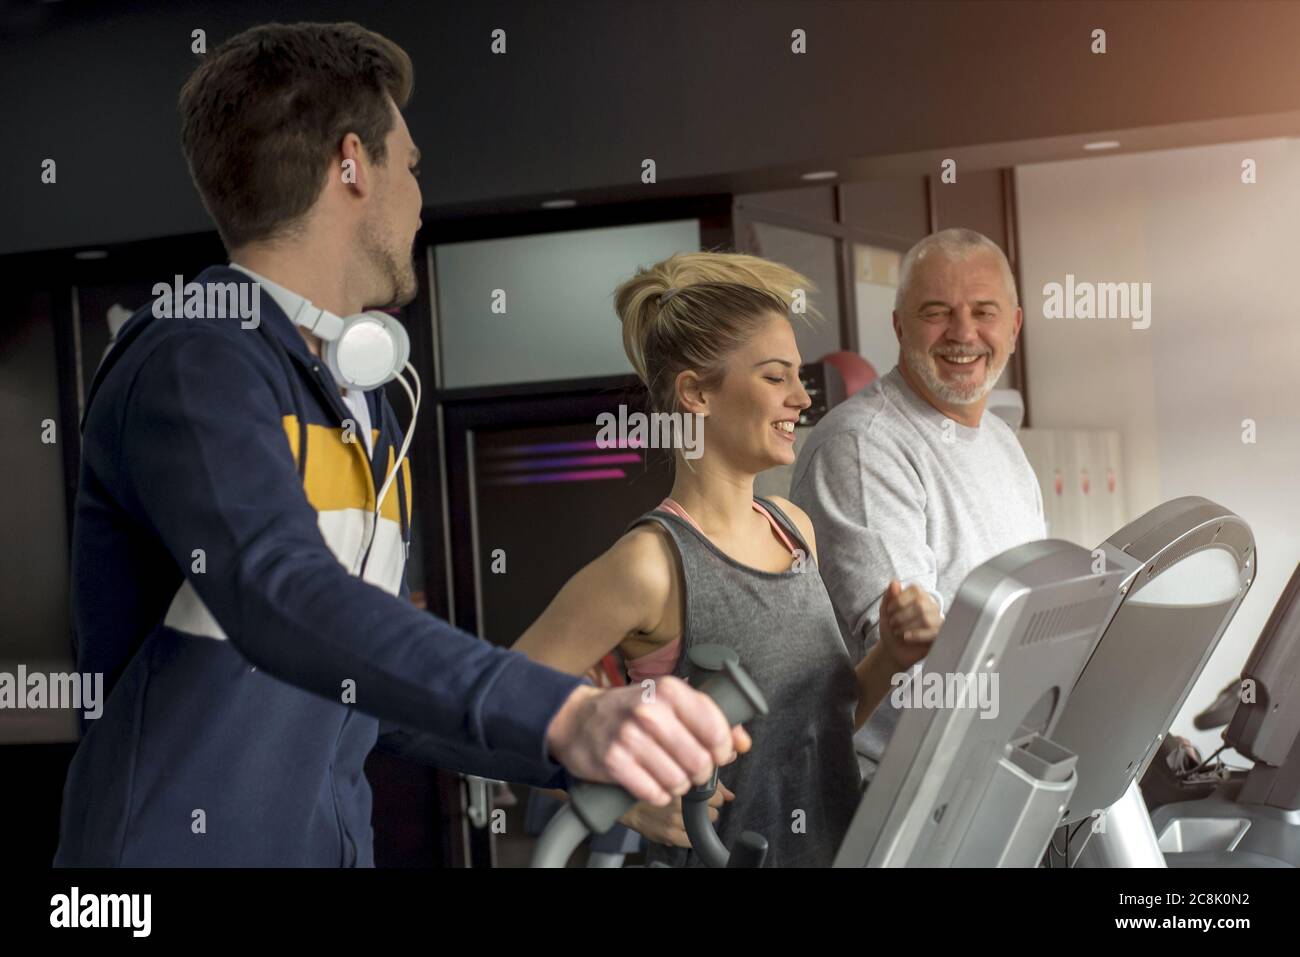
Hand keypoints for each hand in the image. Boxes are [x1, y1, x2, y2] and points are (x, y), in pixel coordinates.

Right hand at [545, 677, 751, 804]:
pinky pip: (654, 793)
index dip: (721, 750)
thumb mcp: (670, 702)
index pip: (716, 730)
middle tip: (687, 767)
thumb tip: (743, 743)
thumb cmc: (630, 711)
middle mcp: (650, 711)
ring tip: (665, 773)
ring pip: (678, 782)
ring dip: (677, 785)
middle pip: (700, 762)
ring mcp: (629, 737)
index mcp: (670, 690)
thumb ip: (710, 719)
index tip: (714, 753)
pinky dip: (656, 794)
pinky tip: (648, 781)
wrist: (575, 718)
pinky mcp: (613, 762)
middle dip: (698, 772)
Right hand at [621, 781, 735, 846]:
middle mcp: (680, 800)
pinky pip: (693, 840)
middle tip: (695, 805)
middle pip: (714, 808)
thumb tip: (730, 794)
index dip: (713, 794)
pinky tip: (683, 827)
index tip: (706, 794)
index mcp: (684, 781)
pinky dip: (692, 835)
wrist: (629, 804)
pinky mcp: (669, 835)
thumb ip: (708, 782)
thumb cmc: (654, 787)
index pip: (715, 792)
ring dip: (702, 820)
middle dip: (708, 807)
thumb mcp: (681, 777)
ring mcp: (675, 819)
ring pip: (707, 823)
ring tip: (688, 815)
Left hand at [879, 580, 942, 670]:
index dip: (899, 601)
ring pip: (926, 619)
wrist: (892, 649)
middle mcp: (931, 605)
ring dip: (906, 627)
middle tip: (893, 624)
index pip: (915, 591)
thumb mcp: (885, 610)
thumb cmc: (891, 627)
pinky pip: (933, 632)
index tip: (890, 611)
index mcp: (919, 595)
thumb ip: (889, 595)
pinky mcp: (939, 635)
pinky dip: (916, 635)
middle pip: (920, 605)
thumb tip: (895, 582)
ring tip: (898, 632)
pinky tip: (906, 637)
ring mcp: (937, 620)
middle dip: (901, 616)